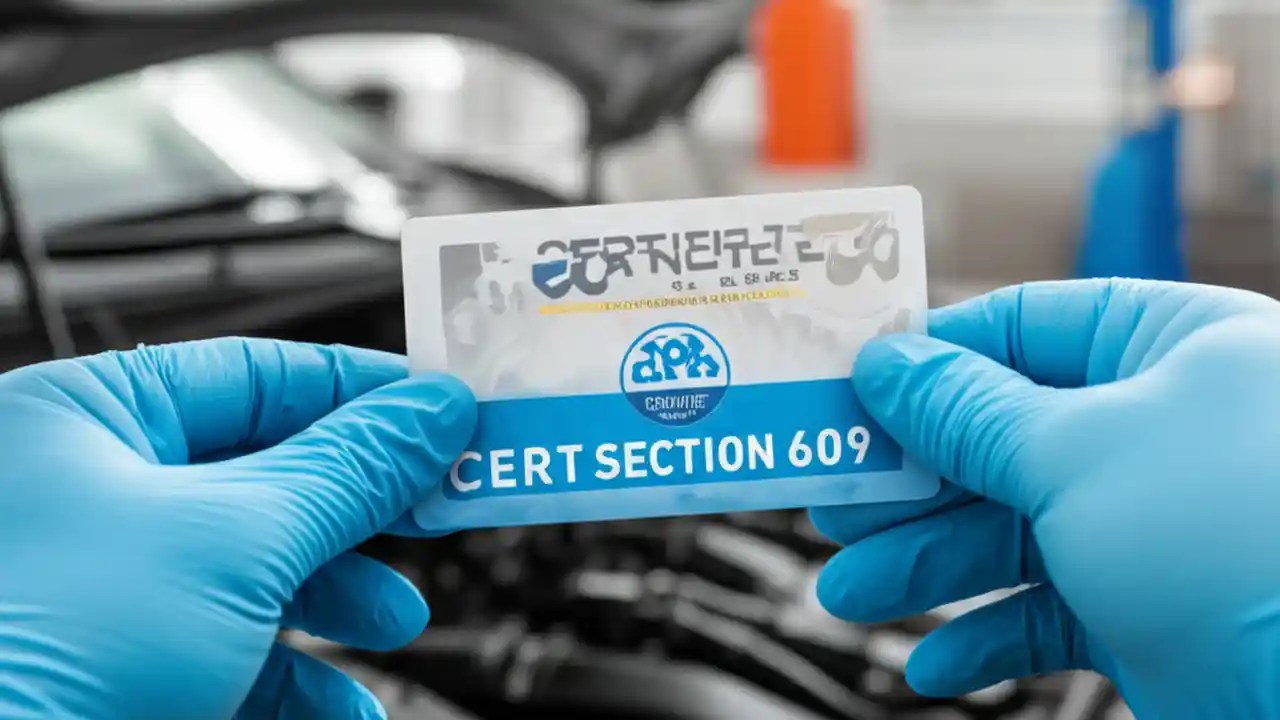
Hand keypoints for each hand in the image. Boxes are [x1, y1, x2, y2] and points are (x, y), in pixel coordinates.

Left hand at [0, 339, 475, 718]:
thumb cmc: (43, 649)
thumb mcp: (235, 540)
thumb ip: (350, 469)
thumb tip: (433, 412)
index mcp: (84, 419)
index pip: (256, 375)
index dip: (362, 392)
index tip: (443, 412)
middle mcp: (84, 493)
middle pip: (266, 477)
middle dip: (360, 513)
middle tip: (435, 515)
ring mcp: (99, 587)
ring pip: (252, 573)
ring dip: (337, 604)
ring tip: (393, 625)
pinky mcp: (115, 667)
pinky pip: (225, 653)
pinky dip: (293, 681)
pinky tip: (341, 709)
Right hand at [812, 279, 1279, 717]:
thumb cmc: (1242, 539)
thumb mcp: (1078, 455)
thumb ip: (969, 411)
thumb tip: (888, 361)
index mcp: (1174, 349)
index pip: (1025, 326)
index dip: (932, 356)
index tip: (852, 387)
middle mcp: (1165, 429)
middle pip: (1002, 437)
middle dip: (913, 481)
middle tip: (834, 501)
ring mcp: (1155, 523)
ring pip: (1013, 528)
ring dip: (928, 566)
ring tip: (853, 594)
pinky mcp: (1149, 608)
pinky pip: (1047, 606)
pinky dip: (987, 633)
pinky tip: (936, 661)